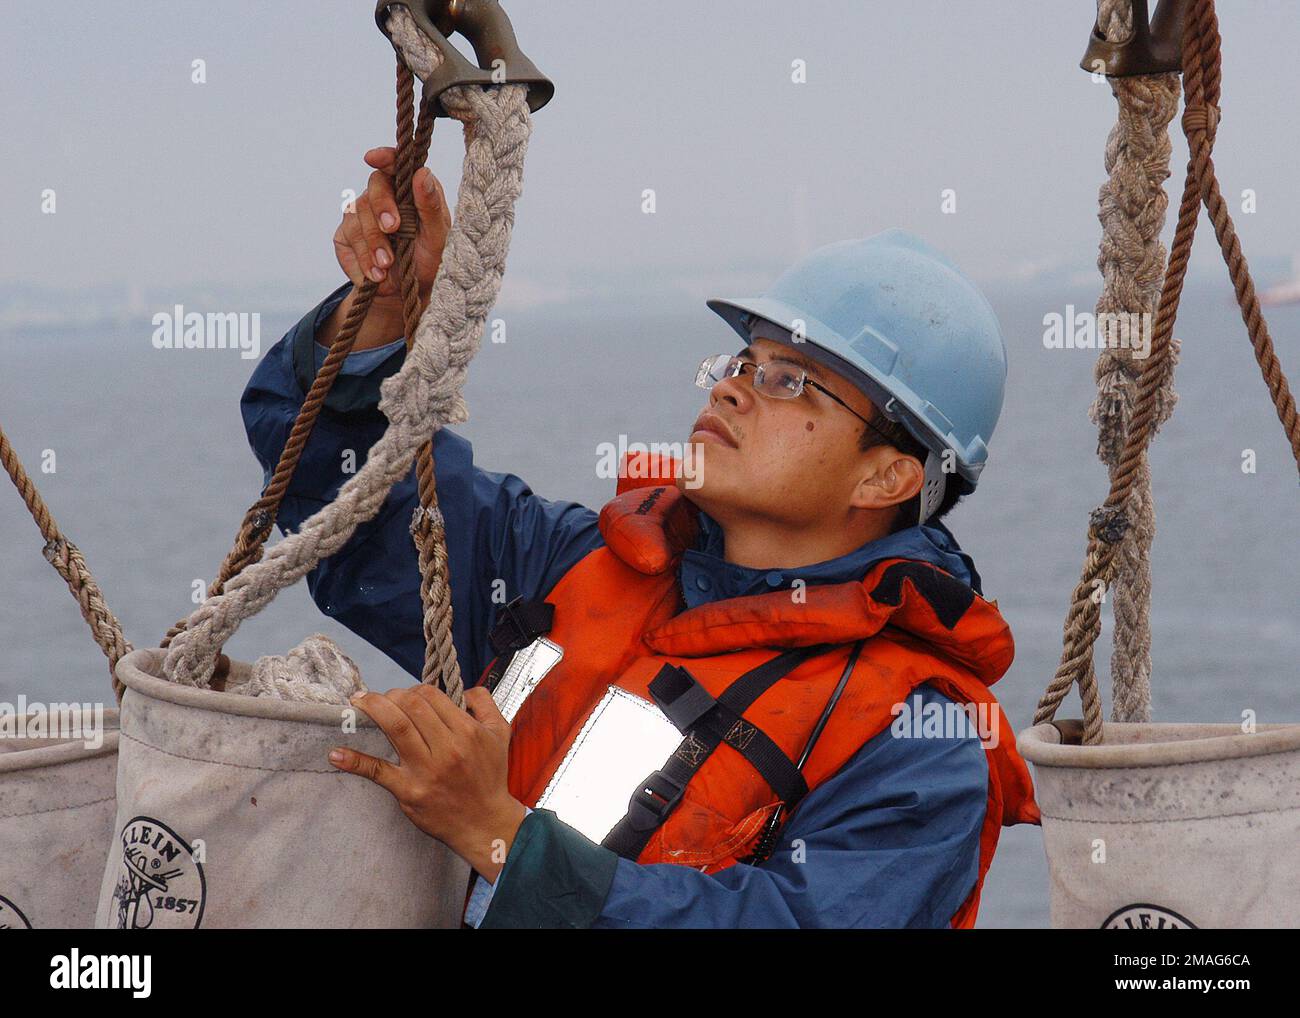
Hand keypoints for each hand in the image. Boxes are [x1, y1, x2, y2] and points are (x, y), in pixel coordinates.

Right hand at [320, 148, 452, 351]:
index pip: (396, 164)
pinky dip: (362, 257)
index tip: (373, 158)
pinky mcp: (346, 236)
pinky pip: (348, 237)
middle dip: (382, 206)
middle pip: (375, 185)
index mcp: (410, 191)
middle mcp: (385, 197)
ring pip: (358, 213)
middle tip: (392, 228)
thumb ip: (432, 206)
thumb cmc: (429, 261)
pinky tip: (376, 274)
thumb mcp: (438, 238)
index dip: (384, 156)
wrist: (407, 295)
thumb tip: (423, 174)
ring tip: (386, 266)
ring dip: (373, 242)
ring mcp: (362, 215)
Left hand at [329, 684, 525, 881]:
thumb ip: (485, 703)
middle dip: (391, 695)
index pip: (431, 695)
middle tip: (381, 699)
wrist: (485, 822)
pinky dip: (355, 761)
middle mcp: (447, 748)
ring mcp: (426, 770)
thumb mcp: (500, 734)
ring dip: (373, 709)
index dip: (413, 690)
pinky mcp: (409, 791)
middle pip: (411, 705)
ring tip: (358, 703)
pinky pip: (378, 771)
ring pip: (396, 727)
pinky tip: (336, 754)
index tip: (405, 696)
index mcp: (467, 731)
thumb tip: (463, 688)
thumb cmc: (490, 776)